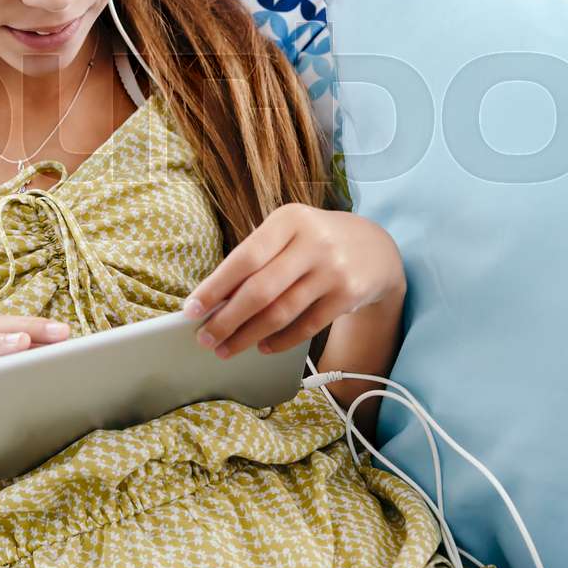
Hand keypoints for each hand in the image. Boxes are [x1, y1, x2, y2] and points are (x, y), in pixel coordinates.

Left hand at [182, 203, 404, 358]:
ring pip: (281, 312)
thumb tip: (214, 301)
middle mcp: (313, 241)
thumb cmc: (314, 242)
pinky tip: (263, 347)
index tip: (192, 310)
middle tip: (205, 339)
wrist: (375, 249)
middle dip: (227, 319)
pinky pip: (306, 326)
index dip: (215, 287)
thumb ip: (257, 259)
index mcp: (289, 219)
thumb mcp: (288, 233)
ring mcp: (333, 269)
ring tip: (227, 348)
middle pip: (260, 289)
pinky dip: (280, 341)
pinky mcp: (348, 295)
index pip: (245, 257)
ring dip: (248, 336)